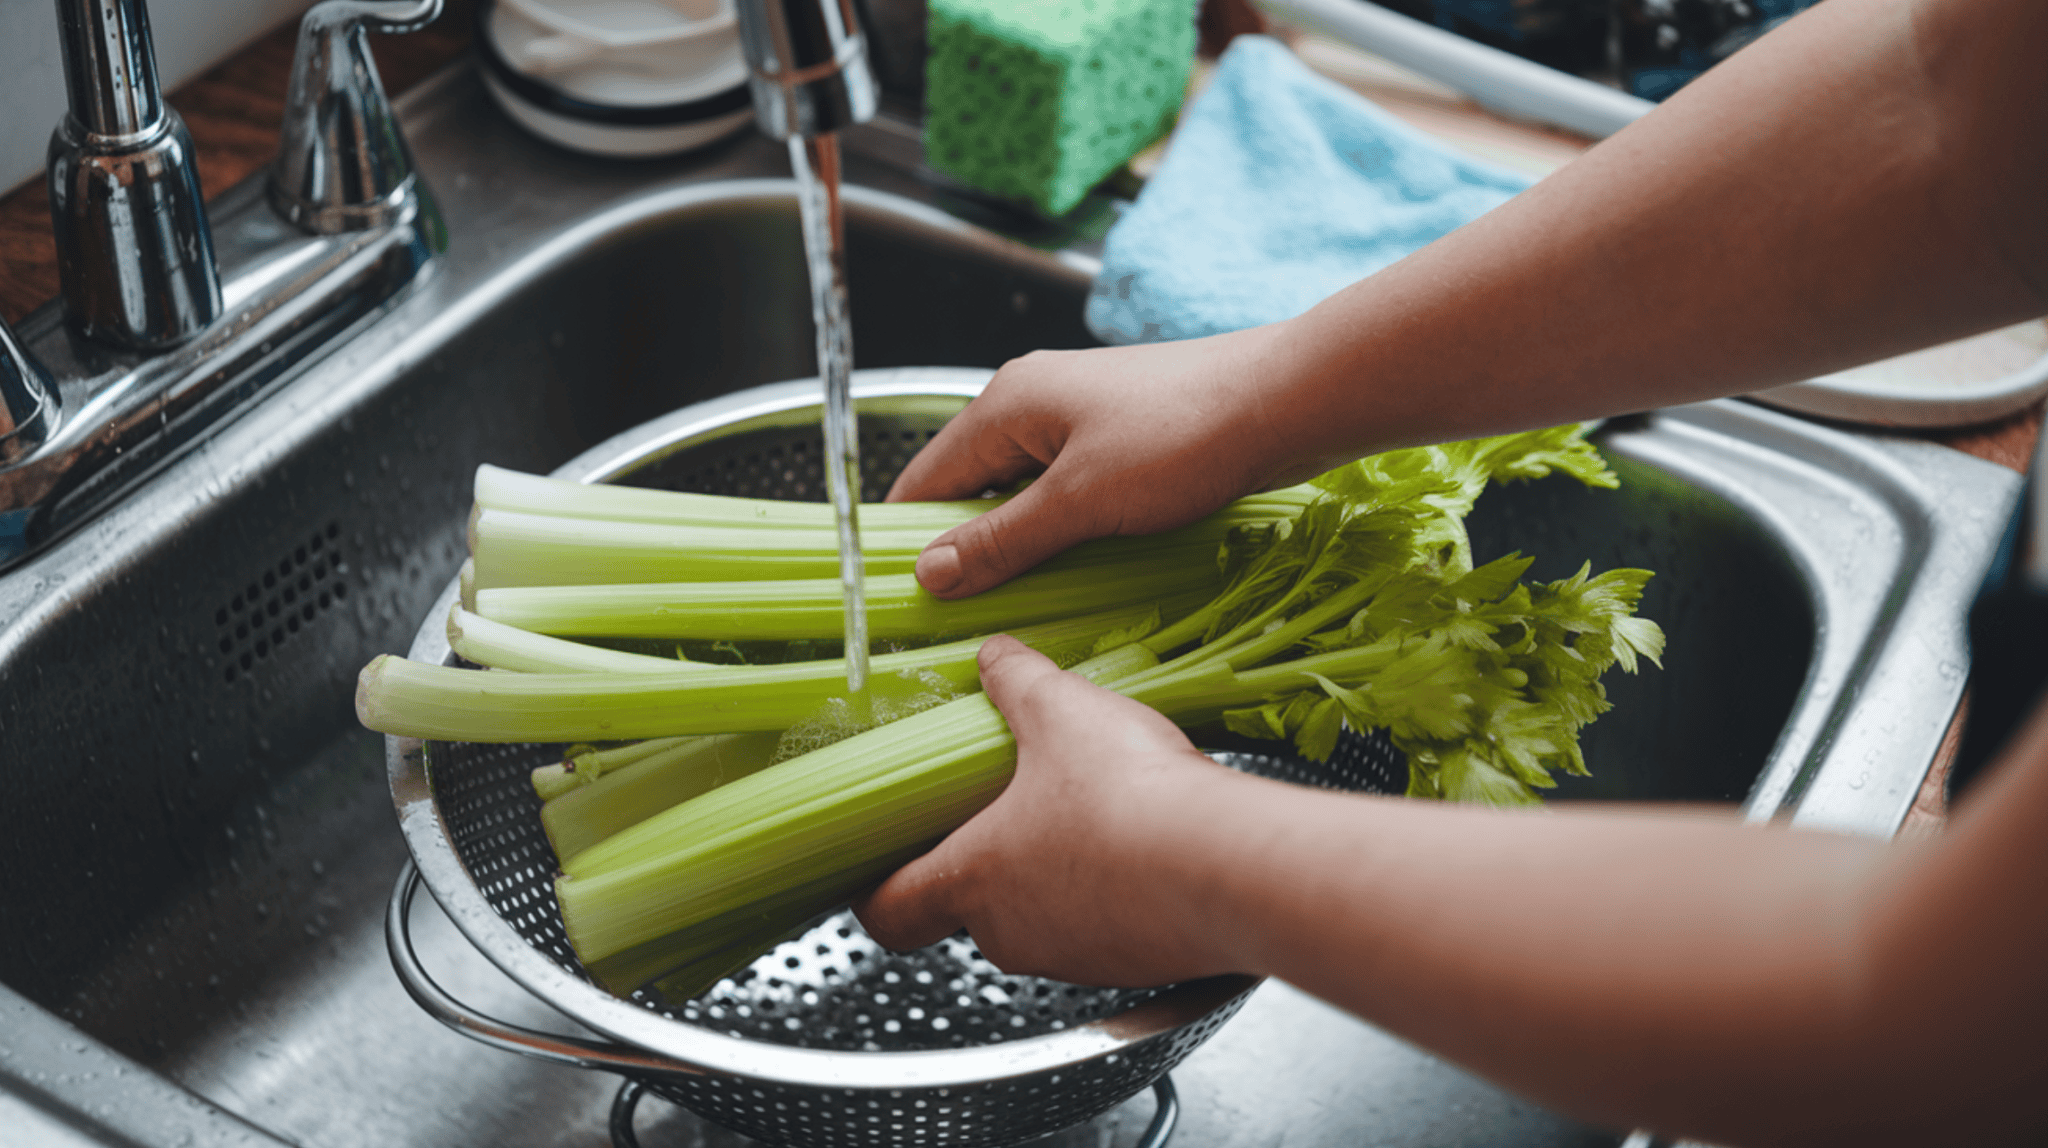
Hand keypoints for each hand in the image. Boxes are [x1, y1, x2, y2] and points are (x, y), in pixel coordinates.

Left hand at [854, 636, 1252, 985]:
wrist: (1230, 865)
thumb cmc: (1129, 798)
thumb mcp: (1060, 711)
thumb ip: (1017, 680)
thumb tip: (993, 654)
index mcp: (972, 878)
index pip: (888, 914)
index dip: (872, 893)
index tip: (874, 870)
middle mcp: (1013, 933)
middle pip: (966, 913)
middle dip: (979, 865)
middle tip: (998, 811)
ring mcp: (1075, 956)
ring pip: (1039, 922)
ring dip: (1050, 878)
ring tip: (1081, 817)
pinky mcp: (1134, 963)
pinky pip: (1105, 930)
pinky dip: (1110, 894)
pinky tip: (1140, 845)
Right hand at [888, 327, 1310, 598]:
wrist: (1287, 399)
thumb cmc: (1185, 436)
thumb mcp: (1081, 501)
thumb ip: (1003, 540)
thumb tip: (932, 572)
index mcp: (1008, 403)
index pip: (927, 477)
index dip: (910, 538)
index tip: (903, 598)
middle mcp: (1036, 401)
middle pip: (973, 484)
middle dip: (968, 545)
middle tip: (965, 616)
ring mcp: (1083, 416)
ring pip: (1025, 491)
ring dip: (1021, 541)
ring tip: (1019, 600)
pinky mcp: (1125, 435)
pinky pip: (1070, 490)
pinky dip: (1064, 527)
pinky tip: (1076, 567)